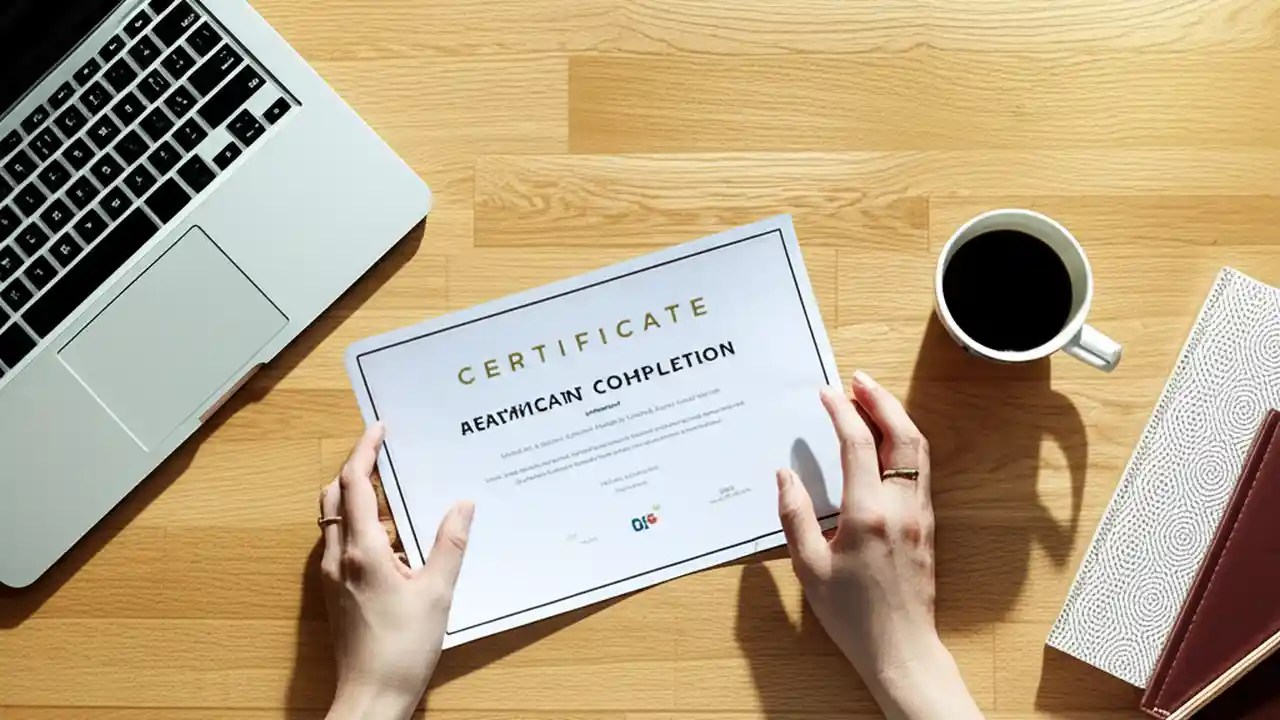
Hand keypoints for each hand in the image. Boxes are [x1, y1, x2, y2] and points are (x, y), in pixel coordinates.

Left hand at [320, 423, 474, 719]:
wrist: (371, 696)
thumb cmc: (402, 649)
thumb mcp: (438, 592)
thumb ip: (450, 544)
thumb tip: (463, 505)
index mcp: (362, 550)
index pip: (355, 483)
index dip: (364, 451)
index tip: (379, 430)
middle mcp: (338, 557)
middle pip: (335, 495)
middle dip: (355, 468)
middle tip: (384, 454)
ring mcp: (333, 576)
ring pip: (335, 520)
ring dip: (359, 500)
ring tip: (396, 496)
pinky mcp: (337, 593)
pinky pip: (341, 545)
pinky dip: (360, 527)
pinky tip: (392, 541)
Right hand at [776, 372, 981, 719]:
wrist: (900, 649)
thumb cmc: (851, 615)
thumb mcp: (807, 567)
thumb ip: (794, 515)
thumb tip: (785, 475)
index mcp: (868, 514)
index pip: (859, 445)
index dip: (842, 413)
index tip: (827, 393)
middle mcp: (901, 507)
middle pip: (902, 435)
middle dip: (881, 401)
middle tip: (857, 380)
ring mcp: (920, 515)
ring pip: (919, 450)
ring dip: (897, 418)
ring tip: (872, 401)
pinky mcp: (927, 526)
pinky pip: (920, 470)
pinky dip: (905, 442)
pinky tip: (887, 441)